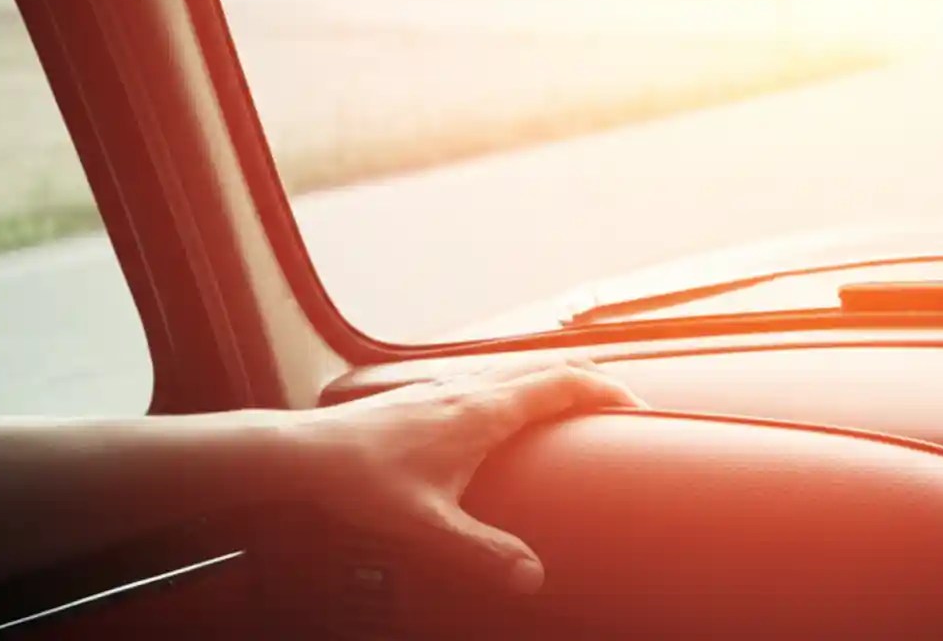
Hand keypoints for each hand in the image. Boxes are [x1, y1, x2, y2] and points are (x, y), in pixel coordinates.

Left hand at [284, 361, 645, 593]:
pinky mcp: (430, 392)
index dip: (606, 389)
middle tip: (622, 404)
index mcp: (482, 411)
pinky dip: (525, 382)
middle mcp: (471, 387)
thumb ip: (482, 550)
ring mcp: (449, 385)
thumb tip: (531, 576)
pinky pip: (494, 374)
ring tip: (580, 402)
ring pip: (520, 366)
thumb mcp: (426, 523)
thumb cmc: (361, 480)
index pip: (561, 383)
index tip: (638, 405)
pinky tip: (512, 408)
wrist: (304, 451)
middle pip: (549, 366)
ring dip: (558, 376)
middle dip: (593, 379)